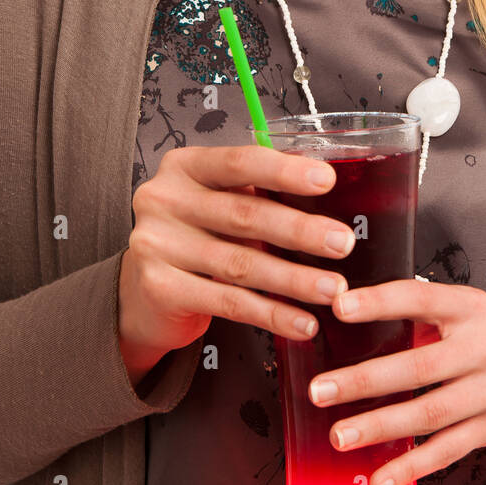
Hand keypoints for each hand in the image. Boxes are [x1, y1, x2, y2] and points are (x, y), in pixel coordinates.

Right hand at [119, 145, 355, 385]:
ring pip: (240, 264)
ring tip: (333, 289)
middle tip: (342, 242)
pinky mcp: (160, 288)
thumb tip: (325, 180)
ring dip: (294, 279)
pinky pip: (228, 303)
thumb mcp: (219, 201)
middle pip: (243, 214)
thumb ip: (258, 190)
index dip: (285, 171)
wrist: (143, 290)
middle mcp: (163, 199)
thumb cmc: (197, 236)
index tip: (327, 180)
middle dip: (300, 230)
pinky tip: (303, 322)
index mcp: (184, 167)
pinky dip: (272, 314)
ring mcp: (156, 245)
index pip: (239, 162)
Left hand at [307, 280, 485, 484]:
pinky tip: (380, 480)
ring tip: (340, 435)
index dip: (380, 301)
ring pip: (430, 413)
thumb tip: (346, 310)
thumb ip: (419, 312)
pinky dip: (411, 467)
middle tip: (321, 391)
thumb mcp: (464, 309)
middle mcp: (485, 348)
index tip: (340, 306)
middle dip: (366, 380)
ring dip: (380, 427)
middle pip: (420, 367)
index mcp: (470, 307)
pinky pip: (446, 451)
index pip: (421, 298)